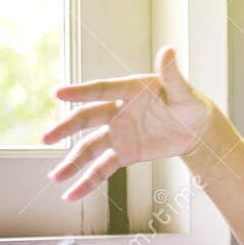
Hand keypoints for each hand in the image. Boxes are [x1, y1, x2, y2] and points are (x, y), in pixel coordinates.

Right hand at [43, 47, 213, 200]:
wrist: (196, 129)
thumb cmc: (190, 104)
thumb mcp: (185, 92)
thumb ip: (173, 75)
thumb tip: (168, 50)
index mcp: (130, 91)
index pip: (103, 90)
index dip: (82, 92)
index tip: (60, 94)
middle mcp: (118, 111)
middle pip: (87, 118)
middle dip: (67, 128)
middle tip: (47, 138)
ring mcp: (119, 133)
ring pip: (90, 148)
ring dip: (73, 162)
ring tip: (55, 177)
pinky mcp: (124, 153)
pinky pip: (103, 168)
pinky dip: (88, 181)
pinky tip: (71, 194)